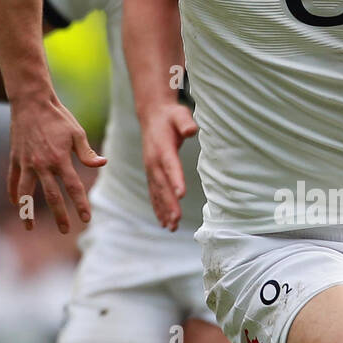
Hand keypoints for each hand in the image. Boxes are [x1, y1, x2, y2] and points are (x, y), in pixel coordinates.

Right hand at [8, 92, 105, 233]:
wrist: (31, 101)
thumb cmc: (58, 116)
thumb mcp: (77, 132)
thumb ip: (87, 152)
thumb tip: (103, 163)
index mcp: (60, 159)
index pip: (73, 187)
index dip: (80, 204)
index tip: (85, 219)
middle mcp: (42, 164)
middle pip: (51, 196)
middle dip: (59, 215)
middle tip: (65, 230)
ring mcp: (26, 162)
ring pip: (26, 193)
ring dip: (27, 212)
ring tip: (29, 227)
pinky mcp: (15, 158)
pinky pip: (12, 180)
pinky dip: (13, 192)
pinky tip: (16, 204)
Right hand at [140, 101, 197, 230]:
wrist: (152, 115)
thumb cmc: (171, 116)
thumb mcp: (180, 114)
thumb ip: (185, 122)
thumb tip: (191, 129)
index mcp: (162, 148)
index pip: (170, 166)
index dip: (175, 180)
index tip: (181, 195)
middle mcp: (153, 162)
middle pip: (162, 185)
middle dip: (169, 204)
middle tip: (176, 220)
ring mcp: (151, 170)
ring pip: (157, 193)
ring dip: (164, 211)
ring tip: (172, 227)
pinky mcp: (151, 174)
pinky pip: (154, 194)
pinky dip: (158, 208)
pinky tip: (164, 223)